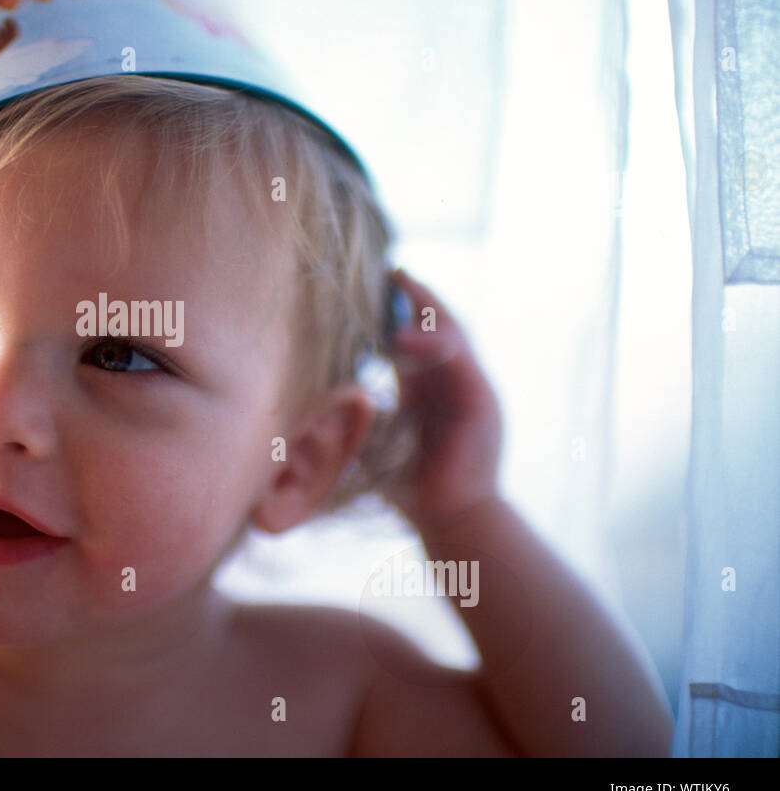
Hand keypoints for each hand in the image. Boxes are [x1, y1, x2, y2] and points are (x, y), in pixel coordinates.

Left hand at [381, 268, 502, 529]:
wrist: (450, 520)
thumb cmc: (407, 485)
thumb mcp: (374, 439)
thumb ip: (355, 413)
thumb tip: (310, 398)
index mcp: (425, 386)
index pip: (411, 334)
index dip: (395, 309)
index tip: (372, 281)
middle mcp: (450, 380)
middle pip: (436, 323)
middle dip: (415, 296)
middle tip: (391, 270)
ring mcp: (470, 387)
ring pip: (451, 333)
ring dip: (424, 310)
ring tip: (400, 285)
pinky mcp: (482, 402)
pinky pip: (460, 362)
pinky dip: (436, 344)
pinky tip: (407, 336)